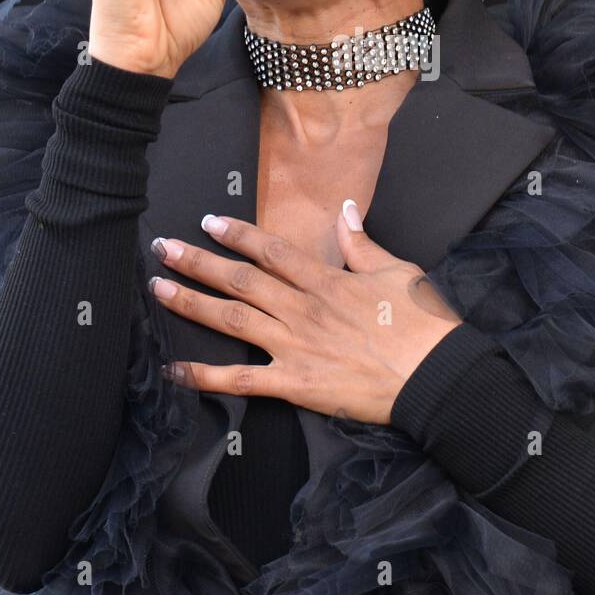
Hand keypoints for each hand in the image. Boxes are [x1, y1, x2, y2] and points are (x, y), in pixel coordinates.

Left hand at [147, 202, 462, 424]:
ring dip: (192, 303)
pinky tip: (174, 369)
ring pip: (232, 320)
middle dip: (198, 261)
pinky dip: (204, 376)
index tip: (208, 222)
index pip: (271, 250)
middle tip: (163, 246)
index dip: (237, 234)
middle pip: (240, 280)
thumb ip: (361, 243)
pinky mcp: (295, 384)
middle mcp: (302, 309)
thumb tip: (346, 210)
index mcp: (326, 281)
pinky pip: (240, 381)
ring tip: (159, 289)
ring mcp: (295, 347)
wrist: (435, 376)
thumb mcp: (397, 271)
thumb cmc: (422, 324)